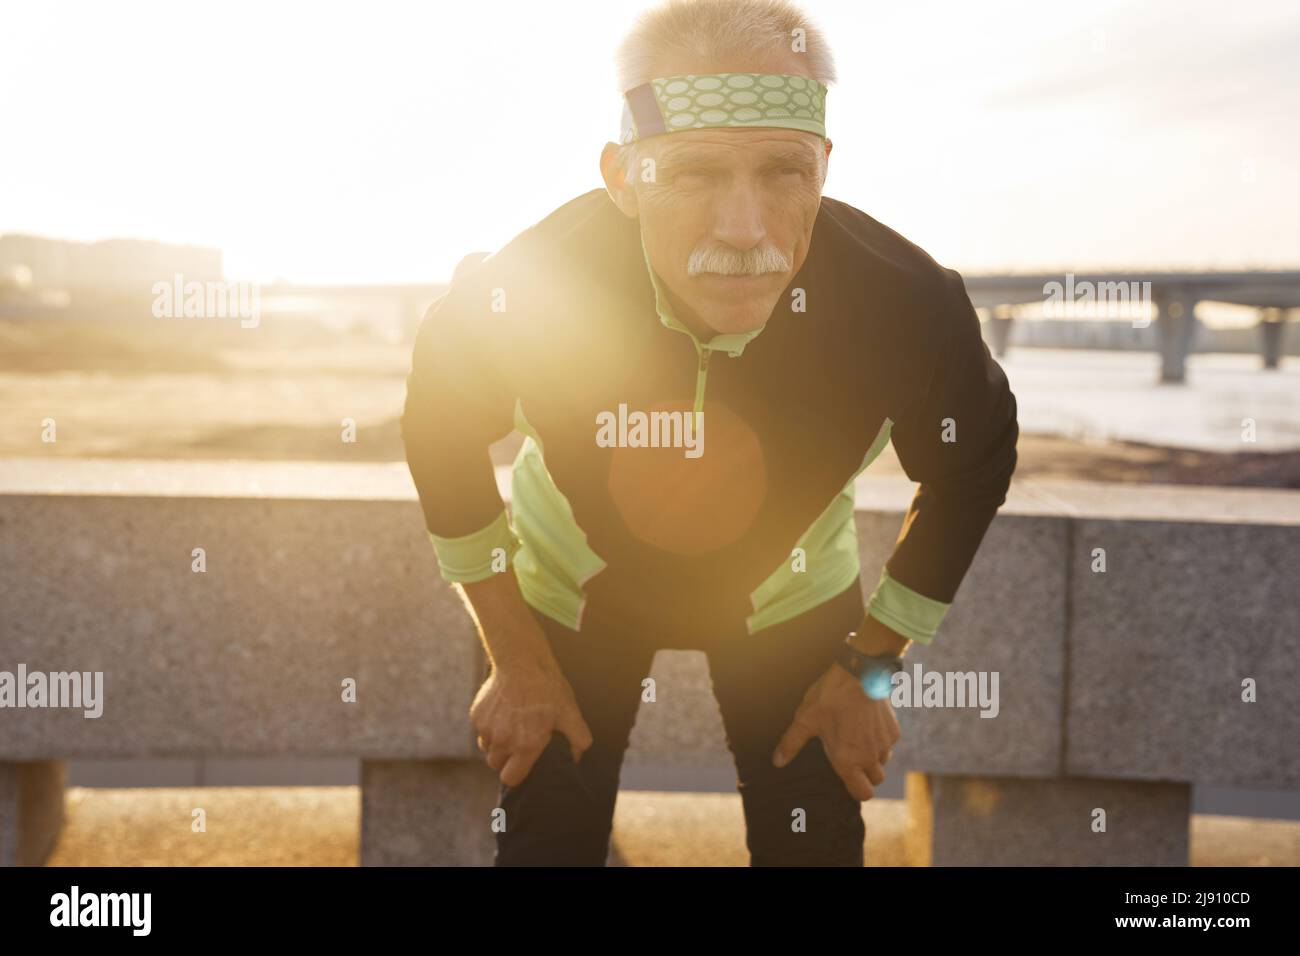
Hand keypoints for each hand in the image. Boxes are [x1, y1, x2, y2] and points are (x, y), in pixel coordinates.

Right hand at [469, 653, 593, 787]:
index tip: (524, 764)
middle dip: (506, 759)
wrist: (521, 660)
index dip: (517, 774)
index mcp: (525, 745)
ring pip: (487, 748)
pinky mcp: (476, 715)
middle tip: (519, 743)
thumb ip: (578, 739)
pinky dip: (490, 727)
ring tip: (512, 726)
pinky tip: (503, 713)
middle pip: (496, 765)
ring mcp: (486, 728)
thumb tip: (578, 756)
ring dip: (497, 743)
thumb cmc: (547, 687)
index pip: (511, 778)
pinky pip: (481, 731)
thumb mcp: (570, 712)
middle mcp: (502, 740)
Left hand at [771, 662, 899, 801]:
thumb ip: (791, 744)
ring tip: (857, 741)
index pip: (863, 794)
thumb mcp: (805, 720)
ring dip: (873, 758)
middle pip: (875, 780)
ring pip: (883, 762)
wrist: (858, 674)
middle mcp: (870, 757)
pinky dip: (880, 740)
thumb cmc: (829, 698)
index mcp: (848, 761)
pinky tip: (867, 725)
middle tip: (850, 758)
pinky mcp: (894, 729)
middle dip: (865, 775)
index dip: (856, 790)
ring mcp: (885, 743)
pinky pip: (889, 743)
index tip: (847, 780)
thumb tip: (777, 762)